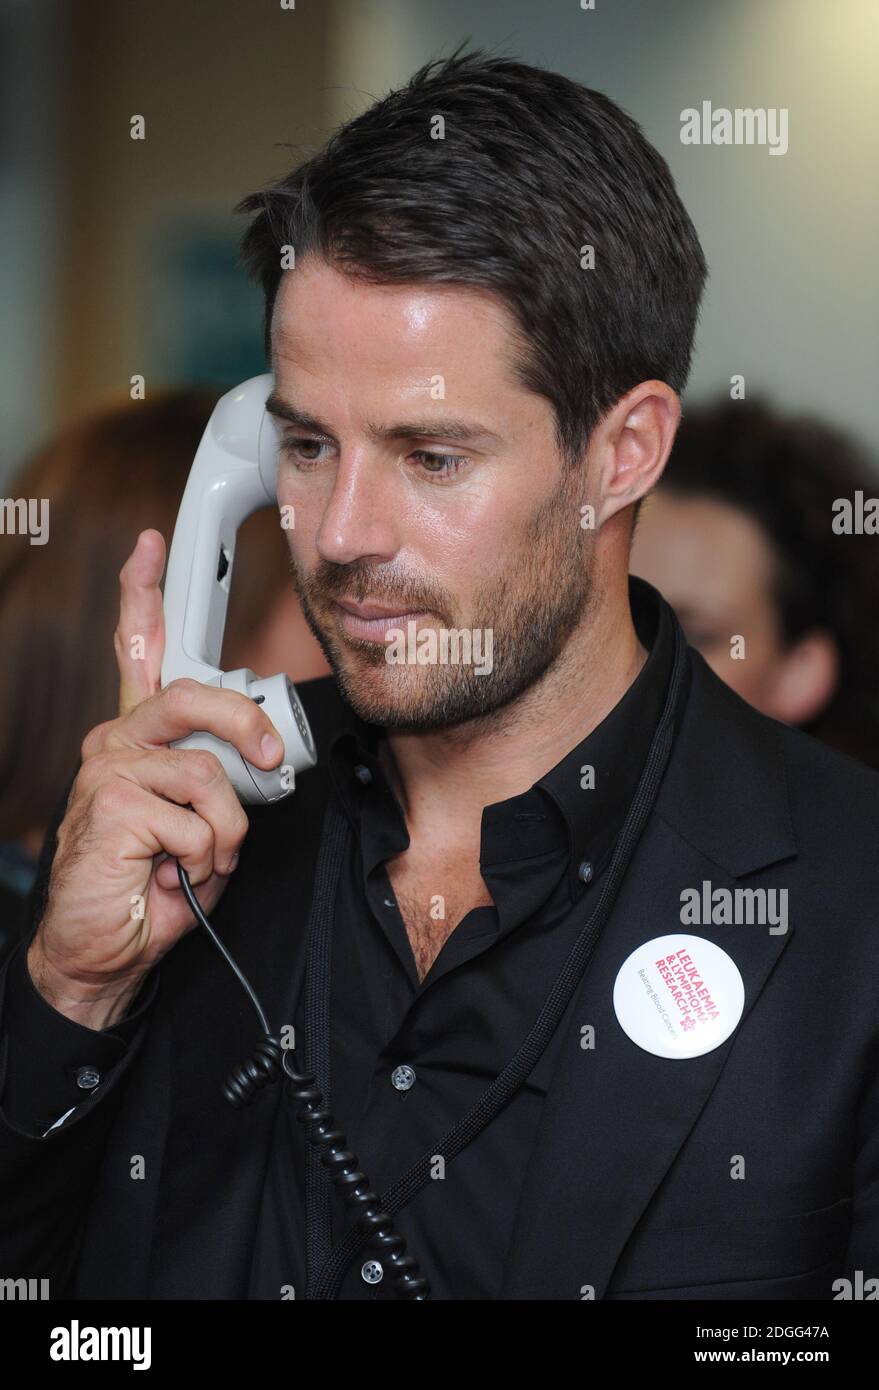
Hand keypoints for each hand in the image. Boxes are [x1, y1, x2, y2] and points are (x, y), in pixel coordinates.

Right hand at [28, 529, 282, 1027]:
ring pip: (209, 775)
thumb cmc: (154, 885)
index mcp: (138, 738)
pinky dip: (206, 861)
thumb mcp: (203, 821)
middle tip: (271, 764)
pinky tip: (171, 875)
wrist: (106, 950)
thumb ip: (222, 777)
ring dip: (225, 834)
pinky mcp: (112, 805)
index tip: (149, 546)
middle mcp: (117, 742)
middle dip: (248, 729)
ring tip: (196, 861)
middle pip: (195, 697)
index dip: (144, 595)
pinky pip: (199, 821)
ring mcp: (108, 770)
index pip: (139, 652)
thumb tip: (262, 760)